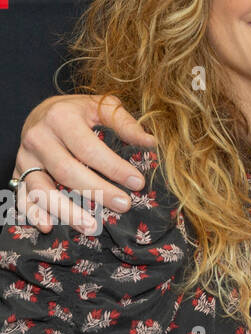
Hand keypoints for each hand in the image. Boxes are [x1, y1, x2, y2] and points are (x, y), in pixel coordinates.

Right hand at [14, 94, 154, 232]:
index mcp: (61, 118)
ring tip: (92, 227)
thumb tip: (150, 143)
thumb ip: (125, 124)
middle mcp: (38, 138)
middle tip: (124, 205)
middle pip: (67, 172)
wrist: (42, 112)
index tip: (137, 183)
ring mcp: (25, 158)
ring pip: (42, 189)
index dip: (114, 167)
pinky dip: (33, 213)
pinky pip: (22, 197)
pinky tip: (49, 226)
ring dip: (67, 211)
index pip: (89, 149)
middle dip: (97, 192)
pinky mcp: (17, 173)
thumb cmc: (78, 111)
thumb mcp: (102, 106)